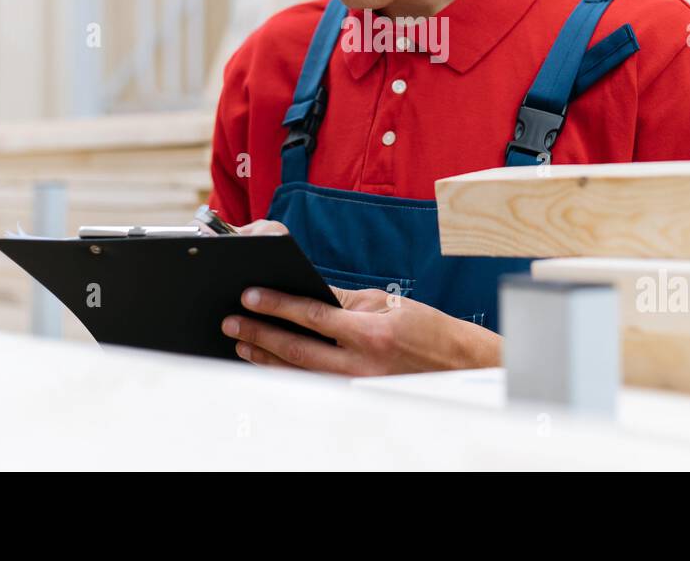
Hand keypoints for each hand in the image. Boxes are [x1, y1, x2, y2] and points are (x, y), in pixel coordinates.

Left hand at [221, 285, 501, 375]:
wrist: (457, 364)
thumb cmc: (424, 328)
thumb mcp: (386, 303)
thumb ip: (343, 300)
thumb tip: (305, 294)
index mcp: (369, 332)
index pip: (312, 315)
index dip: (277, 305)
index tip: (250, 297)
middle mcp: (360, 362)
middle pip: (297, 348)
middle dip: (260, 334)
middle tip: (232, 323)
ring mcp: (356, 384)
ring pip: (299, 372)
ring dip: (266, 357)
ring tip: (243, 342)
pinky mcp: (356, 394)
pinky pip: (314, 383)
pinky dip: (288, 373)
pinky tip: (270, 363)